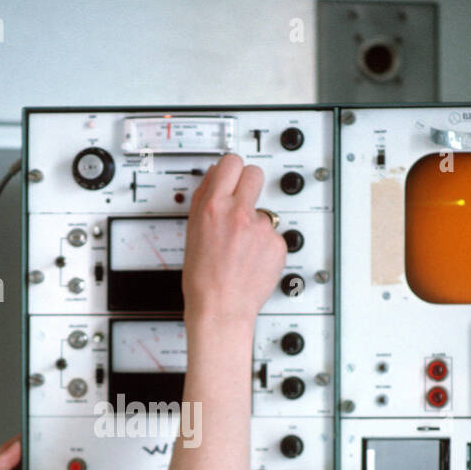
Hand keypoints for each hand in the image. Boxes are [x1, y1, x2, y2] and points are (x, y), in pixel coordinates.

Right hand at [181, 153, 287, 327]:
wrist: (220, 308)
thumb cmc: (202, 277)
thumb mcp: (193, 231)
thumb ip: (205, 198)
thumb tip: (215, 175)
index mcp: (214, 207)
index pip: (231, 162)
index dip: (233, 169)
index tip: (233, 174)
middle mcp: (239, 213)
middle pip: (255, 173)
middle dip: (249, 183)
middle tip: (243, 200)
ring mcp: (261, 228)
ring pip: (264, 210)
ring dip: (256, 223)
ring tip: (242, 247)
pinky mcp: (278, 244)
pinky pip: (274, 234)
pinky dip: (266, 244)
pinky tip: (252, 258)